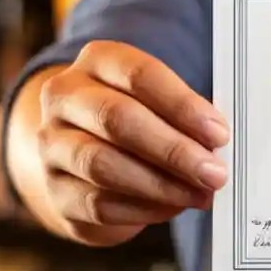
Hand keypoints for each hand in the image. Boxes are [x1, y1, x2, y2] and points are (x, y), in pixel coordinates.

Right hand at [35, 40, 229, 245]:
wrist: (80, 151)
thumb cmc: (136, 118)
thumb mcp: (159, 100)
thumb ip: (186, 115)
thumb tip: (216, 147)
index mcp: (97, 61)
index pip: (140, 75)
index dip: (182, 105)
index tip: (219, 133)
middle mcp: (64, 97)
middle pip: (118, 119)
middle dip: (174, 150)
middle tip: (213, 172)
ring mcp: (51, 144)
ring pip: (103, 165)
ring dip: (161, 185)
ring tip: (198, 194)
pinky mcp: (54, 189)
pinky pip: (97, 203)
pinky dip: (142, 209)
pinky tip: (172, 207)